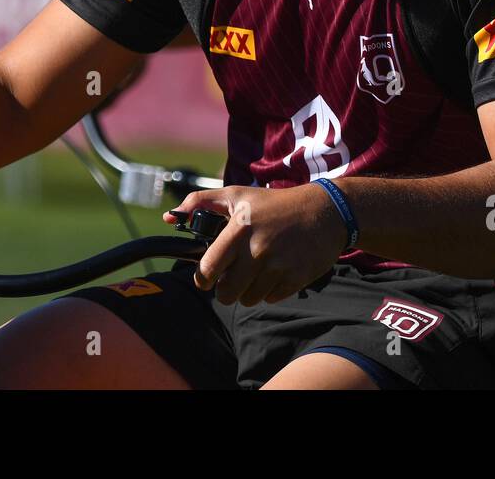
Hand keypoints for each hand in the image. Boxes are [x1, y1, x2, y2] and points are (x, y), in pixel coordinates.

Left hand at [162, 184, 347, 306]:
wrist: (326, 211)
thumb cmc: (274, 204)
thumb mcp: (237, 195)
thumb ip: (201, 203)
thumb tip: (169, 217)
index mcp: (240, 227)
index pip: (209, 269)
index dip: (203, 278)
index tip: (207, 276)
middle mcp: (259, 248)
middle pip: (226, 293)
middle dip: (225, 288)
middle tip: (233, 275)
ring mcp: (279, 265)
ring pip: (247, 299)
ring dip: (248, 289)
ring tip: (257, 269)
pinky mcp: (296, 278)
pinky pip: (270, 298)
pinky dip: (269, 290)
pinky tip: (276, 270)